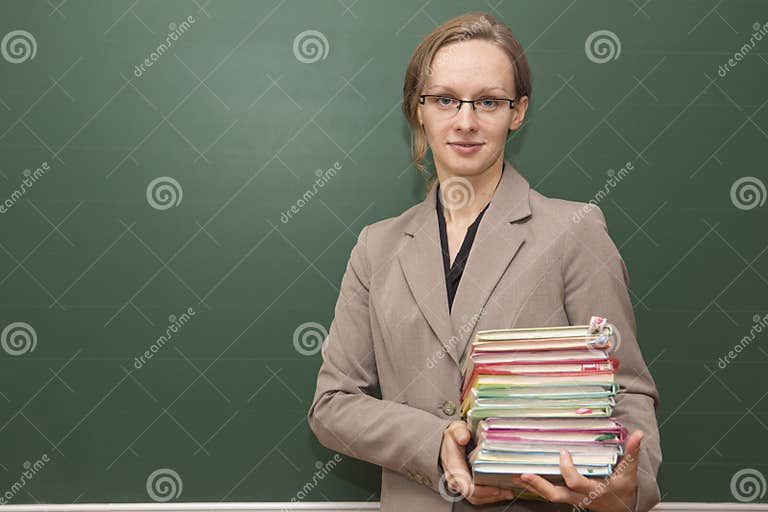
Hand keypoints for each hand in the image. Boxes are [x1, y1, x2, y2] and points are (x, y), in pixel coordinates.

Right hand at [439, 420, 516, 504]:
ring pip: (476, 498)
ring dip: (493, 497)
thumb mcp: (455, 429)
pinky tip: (503, 492)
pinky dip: (491, 496)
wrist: (450, 442)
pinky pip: (478, 496)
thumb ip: (459, 432)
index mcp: (452, 464)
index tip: (495, 487)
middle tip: (507, 491)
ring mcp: (461, 483)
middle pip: (472, 494)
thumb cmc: (454, 437)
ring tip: (508, 492)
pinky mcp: (467, 485)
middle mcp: (455, 477)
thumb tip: (464, 437)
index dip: (480, 489)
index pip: (464, 483)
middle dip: (490, 495)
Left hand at [517, 430, 643, 511]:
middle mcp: (580, 496)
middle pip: (556, 495)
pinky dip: (538, 486)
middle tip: (525, 473)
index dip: (567, 469)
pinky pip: (550, 493)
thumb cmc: (624, 489)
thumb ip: (632, 452)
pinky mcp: (568, 495)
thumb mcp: (629, 472)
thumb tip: (640, 434)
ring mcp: (573, 498)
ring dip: (534, 485)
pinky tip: (527, 477)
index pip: (576, 481)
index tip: (564, 453)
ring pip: (550, 495)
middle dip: (539, 485)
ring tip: (519, 474)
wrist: (621, 507)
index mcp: (594, 489)